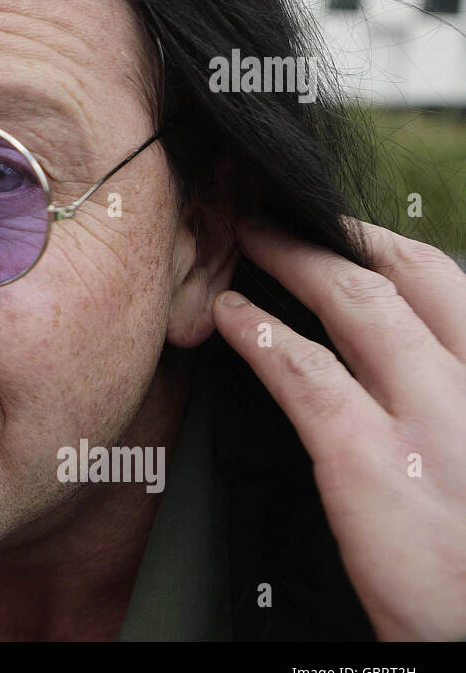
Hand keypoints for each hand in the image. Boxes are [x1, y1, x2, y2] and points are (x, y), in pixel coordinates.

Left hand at [212, 217, 465, 640]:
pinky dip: (260, 333)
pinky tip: (228, 316)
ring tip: (244, 239)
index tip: (343, 228)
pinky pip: (305, 373)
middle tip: (283, 212)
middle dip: (339, 233)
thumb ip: (447, 395)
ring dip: (293, 260)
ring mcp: (434, 422)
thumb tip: (398, 353)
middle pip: (410, 274)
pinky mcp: (372, 460)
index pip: (451, 284)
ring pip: (356, 304)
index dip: (389, 247)